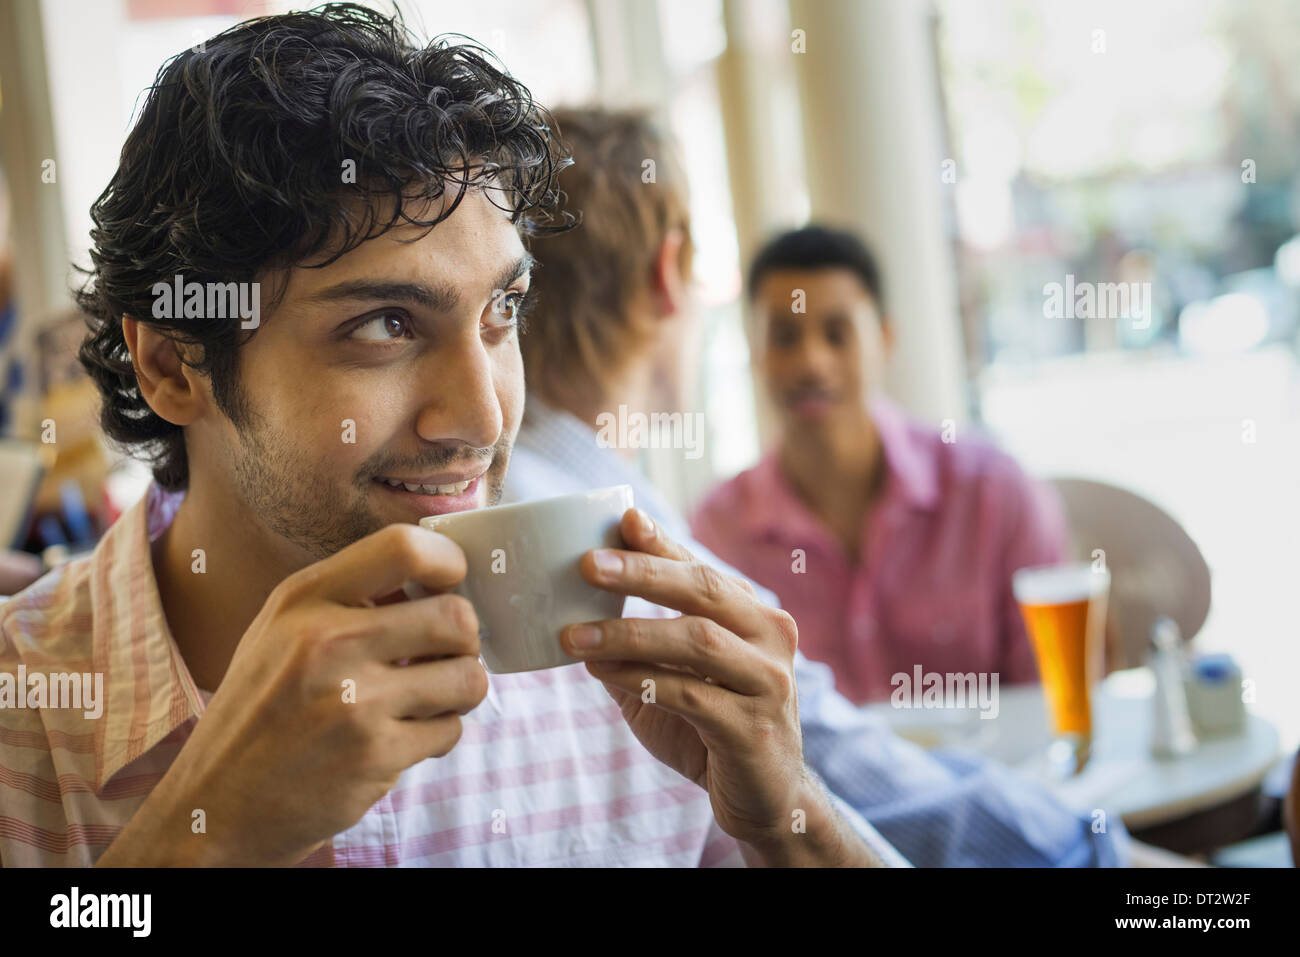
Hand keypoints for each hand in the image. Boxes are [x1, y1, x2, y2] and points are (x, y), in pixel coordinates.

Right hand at [97, 524, 487, 866]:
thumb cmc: (262, 709)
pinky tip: (402, 737)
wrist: (219, 803)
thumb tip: (439, 580)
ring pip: (468, 677)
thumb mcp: (280, 630)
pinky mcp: (375, 755)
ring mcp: (354, 702)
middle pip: (455, 616)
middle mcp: (328, 642)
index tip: (451, 584)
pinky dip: (438, 735)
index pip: (404, 547)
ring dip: (460, 690)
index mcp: (304, 599)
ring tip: (429, 698)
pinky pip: (451, 730)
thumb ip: (349, 597)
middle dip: (464, 640)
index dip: (448, 563)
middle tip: (444, 655)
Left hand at [561, 508, 828, 860]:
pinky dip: (642, 679)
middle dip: (644, 572)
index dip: (662, 542)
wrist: (766, 798)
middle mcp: (770, 636)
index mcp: (753, 615)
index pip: (702, 567)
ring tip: (574, 634)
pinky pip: (691, 694)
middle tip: (588, 564)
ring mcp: (768, 681)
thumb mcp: (674, 677)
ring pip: (696, 640)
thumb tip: (574, 609)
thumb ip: (638, 645)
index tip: (622, 518)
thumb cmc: (712, 727)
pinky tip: (602, 672)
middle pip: (705, 590)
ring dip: (629, 633)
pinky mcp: (753, 727)